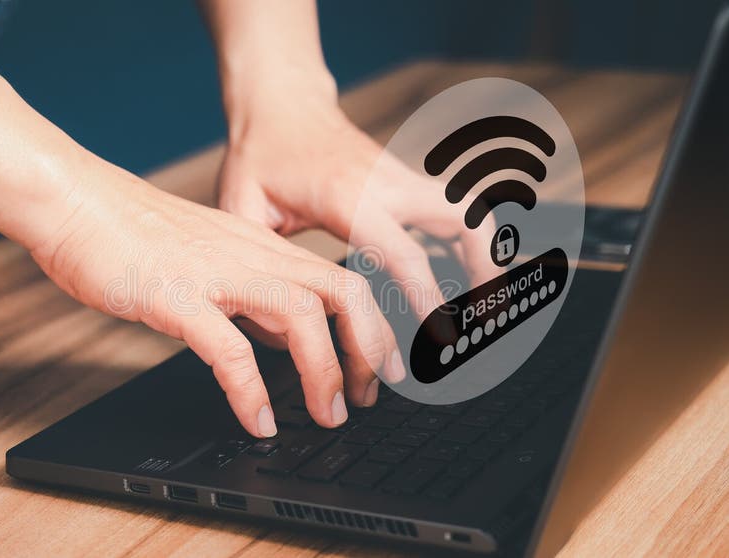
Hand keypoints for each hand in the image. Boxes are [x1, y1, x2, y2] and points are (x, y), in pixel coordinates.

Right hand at [28, 158, 401, 436]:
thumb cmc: (131, 230)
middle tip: (368, 397)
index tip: (378, 368)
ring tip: (327, 416)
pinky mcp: (175, 296)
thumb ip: (249, 287)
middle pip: (342, 292)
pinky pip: (229, 348)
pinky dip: (251, 391)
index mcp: (261, 246)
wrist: (72, 200)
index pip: (341, 279)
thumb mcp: (210, 254)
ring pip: (300, 316)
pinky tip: (259, 421)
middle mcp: (251, 254)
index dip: (372, 327)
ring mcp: (215, 272)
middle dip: (368, 348)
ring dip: (323, 372)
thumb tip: (278, 334)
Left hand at [218, 82, 498, 320]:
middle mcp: (387, 184)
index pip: (403, 253)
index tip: (443, 337)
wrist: (282, 104)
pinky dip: (472, 241)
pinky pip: (456, 209)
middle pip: (463, 221)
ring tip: (488, 304)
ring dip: (488, 254)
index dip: (427, 298)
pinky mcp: (408, 181)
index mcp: (347, 197)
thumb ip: (253, 258)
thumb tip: (264, 316)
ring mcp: (403, 178)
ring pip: (469, 210)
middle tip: (486, 318)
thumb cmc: (261, 155)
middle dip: (484, 270)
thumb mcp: (241, 204)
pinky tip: (470, 275)